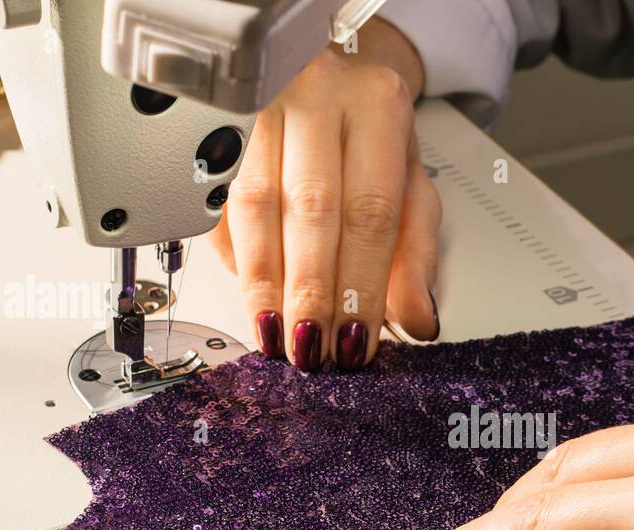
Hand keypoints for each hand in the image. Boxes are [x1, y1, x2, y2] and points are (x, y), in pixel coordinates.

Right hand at [210, 18, 438, 369]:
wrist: (326, 75)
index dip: (359, 284)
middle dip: (309, 292)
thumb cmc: (369, 136)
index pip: (370, 211)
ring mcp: (258, 103)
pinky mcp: (216, 126)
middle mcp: (316, 94)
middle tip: (310, 350)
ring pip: (255, 206)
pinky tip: (252, 296)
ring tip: (275, 336)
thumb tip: (417, 322)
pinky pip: (218, 203)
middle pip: (310, 209)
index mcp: (376, 106)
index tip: (353, 341)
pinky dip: (235, 259)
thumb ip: (416, 256)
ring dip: (264, 284)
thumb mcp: (410, 186)